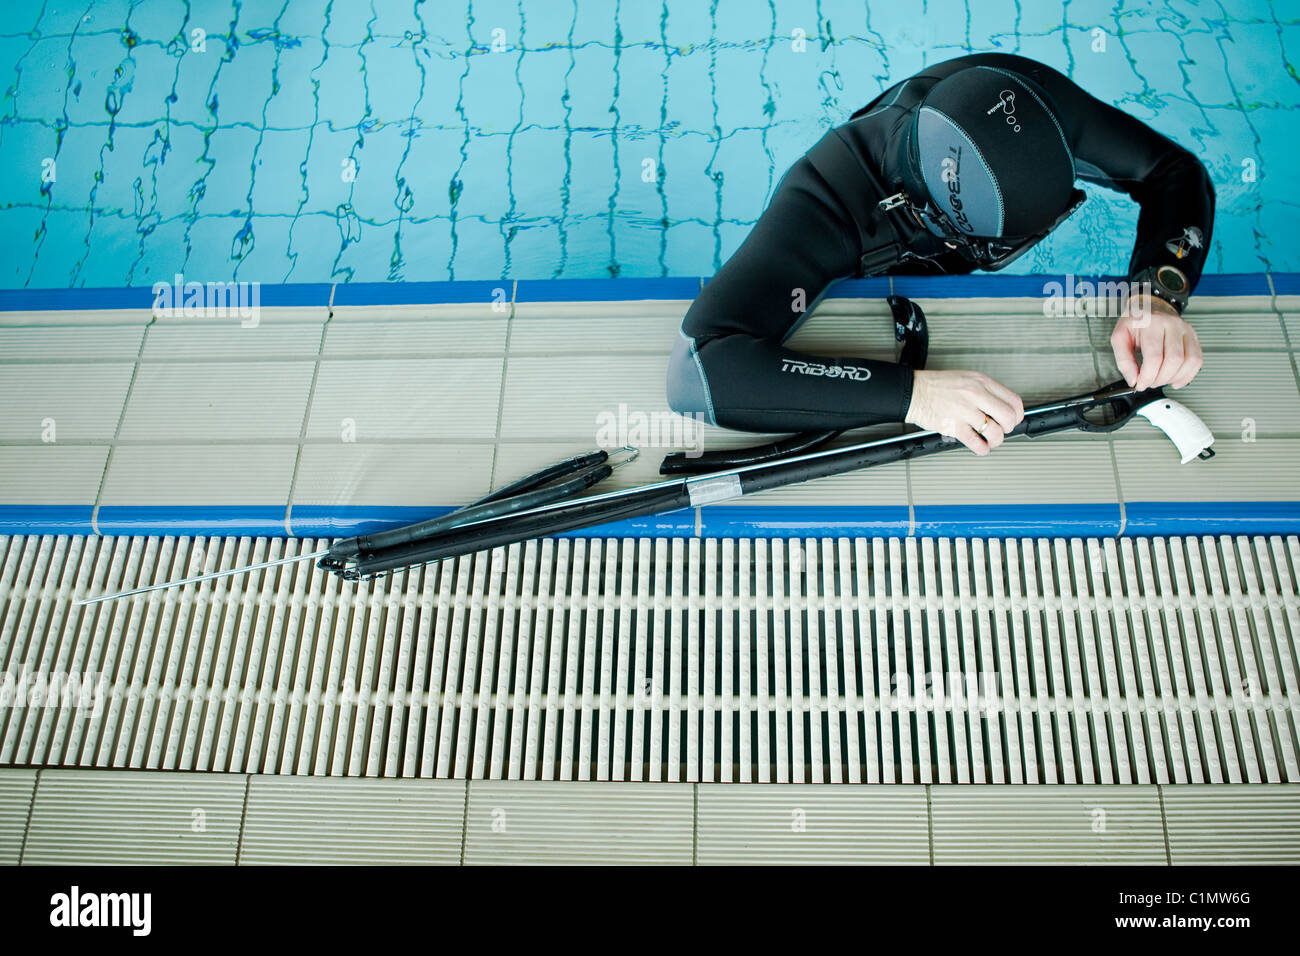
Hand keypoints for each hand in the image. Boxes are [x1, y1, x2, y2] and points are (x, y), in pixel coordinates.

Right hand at [905, 369, 1024, 455]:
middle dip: (1009, 428)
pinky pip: (976, 443)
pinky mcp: (954, 426)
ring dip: (996, 441)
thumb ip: (985, 390)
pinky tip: (981, 447)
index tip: (1014, 419)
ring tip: (990, 440)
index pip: (1013, 400)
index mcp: (981, 382)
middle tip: (1002, 430)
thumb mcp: (966, 378)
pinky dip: (982, 449)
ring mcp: (965, 411)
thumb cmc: (936, 386)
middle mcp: (975, 395)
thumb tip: (1000, 407)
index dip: (1018, 414)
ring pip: (995, 432)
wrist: (913, 392)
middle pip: (1008, 417)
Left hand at [1110, 292, 1202, 389]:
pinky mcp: (1194, 337)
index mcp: (1152, 323)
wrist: (1151, 306)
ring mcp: (1186, 330)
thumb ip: (1123, 359)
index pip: (1154, 357)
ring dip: (1175, 377)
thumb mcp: (1120, 336)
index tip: (1140, 384)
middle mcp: (1172, 325)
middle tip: (1150, 382)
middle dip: (1160, 378)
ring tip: (1161, 380)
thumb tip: (1133, 379)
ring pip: (1190, 361)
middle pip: (1174, 361)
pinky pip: (1198, 359)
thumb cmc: (1136, 321)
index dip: (1147, 376)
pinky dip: (1188, 374)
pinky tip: (1176, 378)